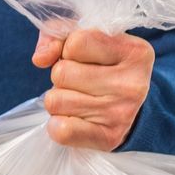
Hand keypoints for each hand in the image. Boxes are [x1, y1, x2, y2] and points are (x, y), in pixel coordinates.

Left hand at [33, 29, 154, 149]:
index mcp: (134, 51)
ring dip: (59, 100)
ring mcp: (121, 113)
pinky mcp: (108, 138)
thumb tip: (40, 58)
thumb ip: (58, 36)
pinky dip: (56, 125)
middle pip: (61, 73)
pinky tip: (72, 120)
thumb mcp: (90, 42)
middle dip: (61, 78)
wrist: (134, 113)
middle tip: (79, 84)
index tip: (83, 58)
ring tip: (78, 101)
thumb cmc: (104, 70)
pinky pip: (61, 130)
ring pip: (55, 100)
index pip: (76, 42)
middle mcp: (132, 83)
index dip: (69, 50)